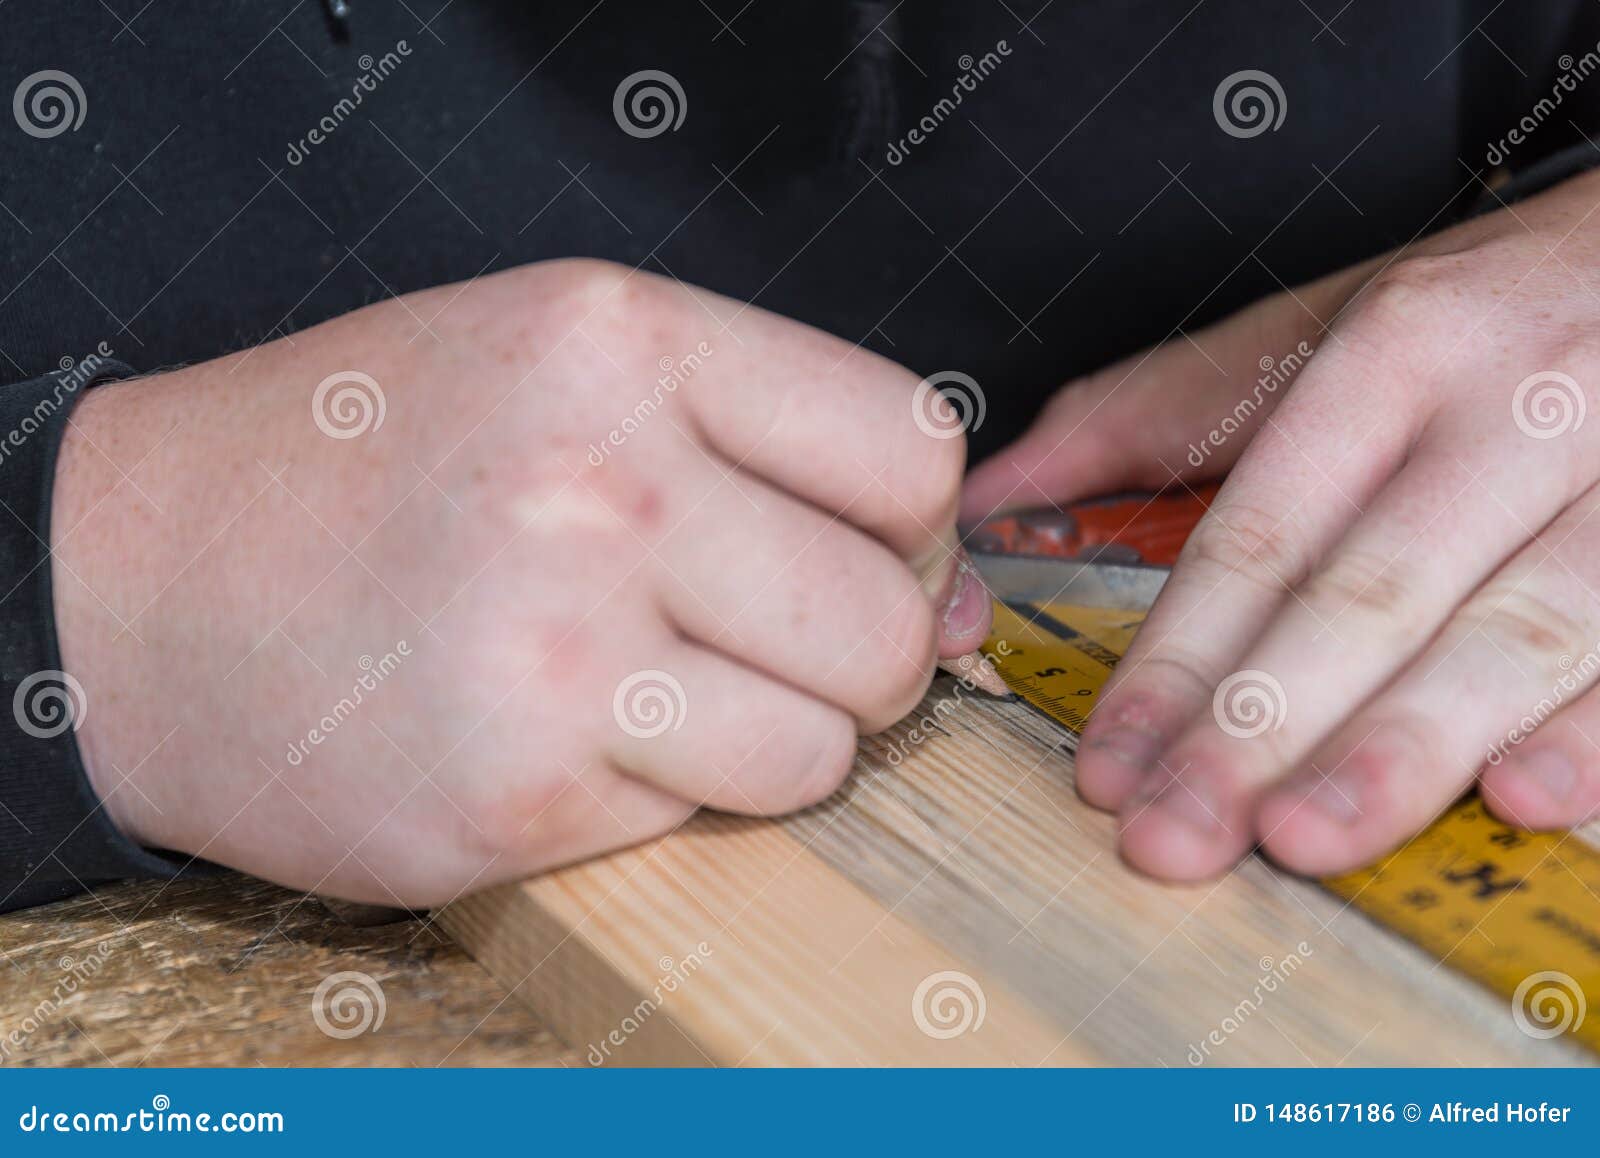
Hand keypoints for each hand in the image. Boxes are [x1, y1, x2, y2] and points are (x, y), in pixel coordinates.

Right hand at [52, 259, 988, 904]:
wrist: (138, 582)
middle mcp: (599, 483)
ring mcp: (557, 648)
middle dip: (863, 654)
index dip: (912, 526)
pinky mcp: (518, 791)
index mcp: (619, 340)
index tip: (861, 553)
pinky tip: (581, 740)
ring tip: (670, 696)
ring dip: (777, 738)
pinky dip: (676, 793)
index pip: (909, 448)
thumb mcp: (557, 368)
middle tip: (770, 645)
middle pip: (888, 619)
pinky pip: (713, 815)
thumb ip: (766, 449)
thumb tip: (957, 597)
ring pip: (824, 745)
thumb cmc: (364, 465)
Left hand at [965, 167, 1599, 880]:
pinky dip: (1594, 729)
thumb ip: (1154, 411)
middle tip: (1178, 836)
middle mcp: (1512, 409)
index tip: (1112, 764)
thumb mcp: (1318, 324)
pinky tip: (1527, 797)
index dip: (1176, 661)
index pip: (1260, 534)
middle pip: (1366, 591)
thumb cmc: (1483, 316)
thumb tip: (997, 492)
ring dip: (1403, 747)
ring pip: (1512, 629)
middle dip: (1260, 727)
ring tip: (1307, 838)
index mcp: (1395, 352)